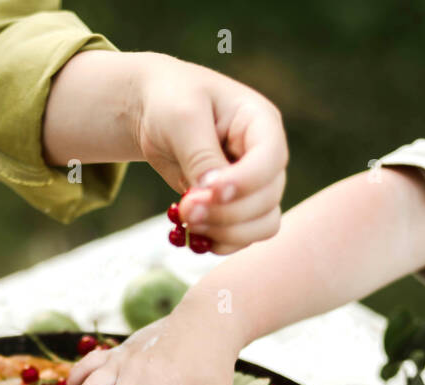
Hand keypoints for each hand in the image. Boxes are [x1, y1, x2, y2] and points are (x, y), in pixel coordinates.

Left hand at [42, 51, 286, 254]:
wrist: (153, 111)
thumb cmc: (170, 100)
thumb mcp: (182, 116)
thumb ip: (200, 154)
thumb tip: (212, 193)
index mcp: (261, 123)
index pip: (271, 159)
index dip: (245, 182)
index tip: (209, 191)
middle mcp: (265, 157)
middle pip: (268, 199)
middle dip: (227, 212)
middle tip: (186, 210)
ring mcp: (254, 184)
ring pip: (262, 224)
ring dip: (226, 233)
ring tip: (188, 221)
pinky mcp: (236, 206)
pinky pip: (243, 236)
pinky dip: (219, 242)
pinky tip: (193, 235)